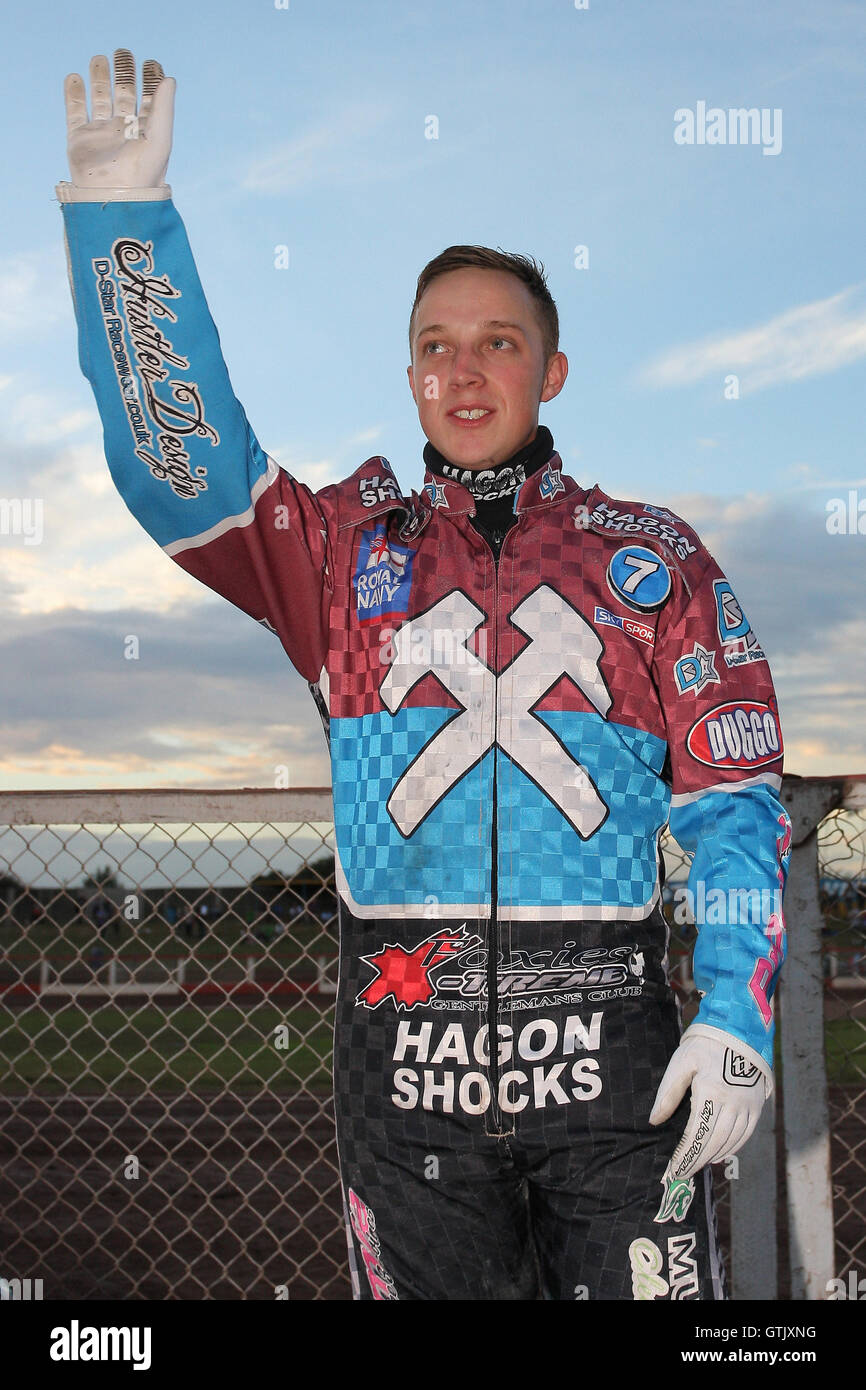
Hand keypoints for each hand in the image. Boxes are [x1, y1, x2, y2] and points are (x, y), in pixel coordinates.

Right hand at [64, 49, 174, 190]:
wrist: (114, 199)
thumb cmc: (143, 175)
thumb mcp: (159, 139)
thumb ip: (163, 108)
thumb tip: (168, 79)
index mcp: (144, 133)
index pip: (148, 101)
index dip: (150, 81)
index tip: (151, 63)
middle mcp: (123, 132)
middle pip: (123, 96)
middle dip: (123, 74)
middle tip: (123, 52)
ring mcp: (101, 135)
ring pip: (99, 100)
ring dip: (99, 79)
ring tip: (99, 58)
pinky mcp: (79, 140)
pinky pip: (75, 112)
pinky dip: (73, 94)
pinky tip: (74, 78)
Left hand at [649, 1024, 771, 1178]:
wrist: (739, 1031)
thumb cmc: (705, 1046)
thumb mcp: (682, 1063)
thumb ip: (668, 1093)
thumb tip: (655, 1120)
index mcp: (711, 1092)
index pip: (696, 1133)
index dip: (686, 1154)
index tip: (674, 1169)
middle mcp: (732, 1103)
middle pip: (713, 1142)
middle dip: (697, 1160)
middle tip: (683, 1174)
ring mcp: (747, 1105)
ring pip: (731, 1141)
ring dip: (713, 1156)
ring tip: (697, 1165)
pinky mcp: (756, 1106)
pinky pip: (745, 1135)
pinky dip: (732, 1148)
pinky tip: (720, 1154)